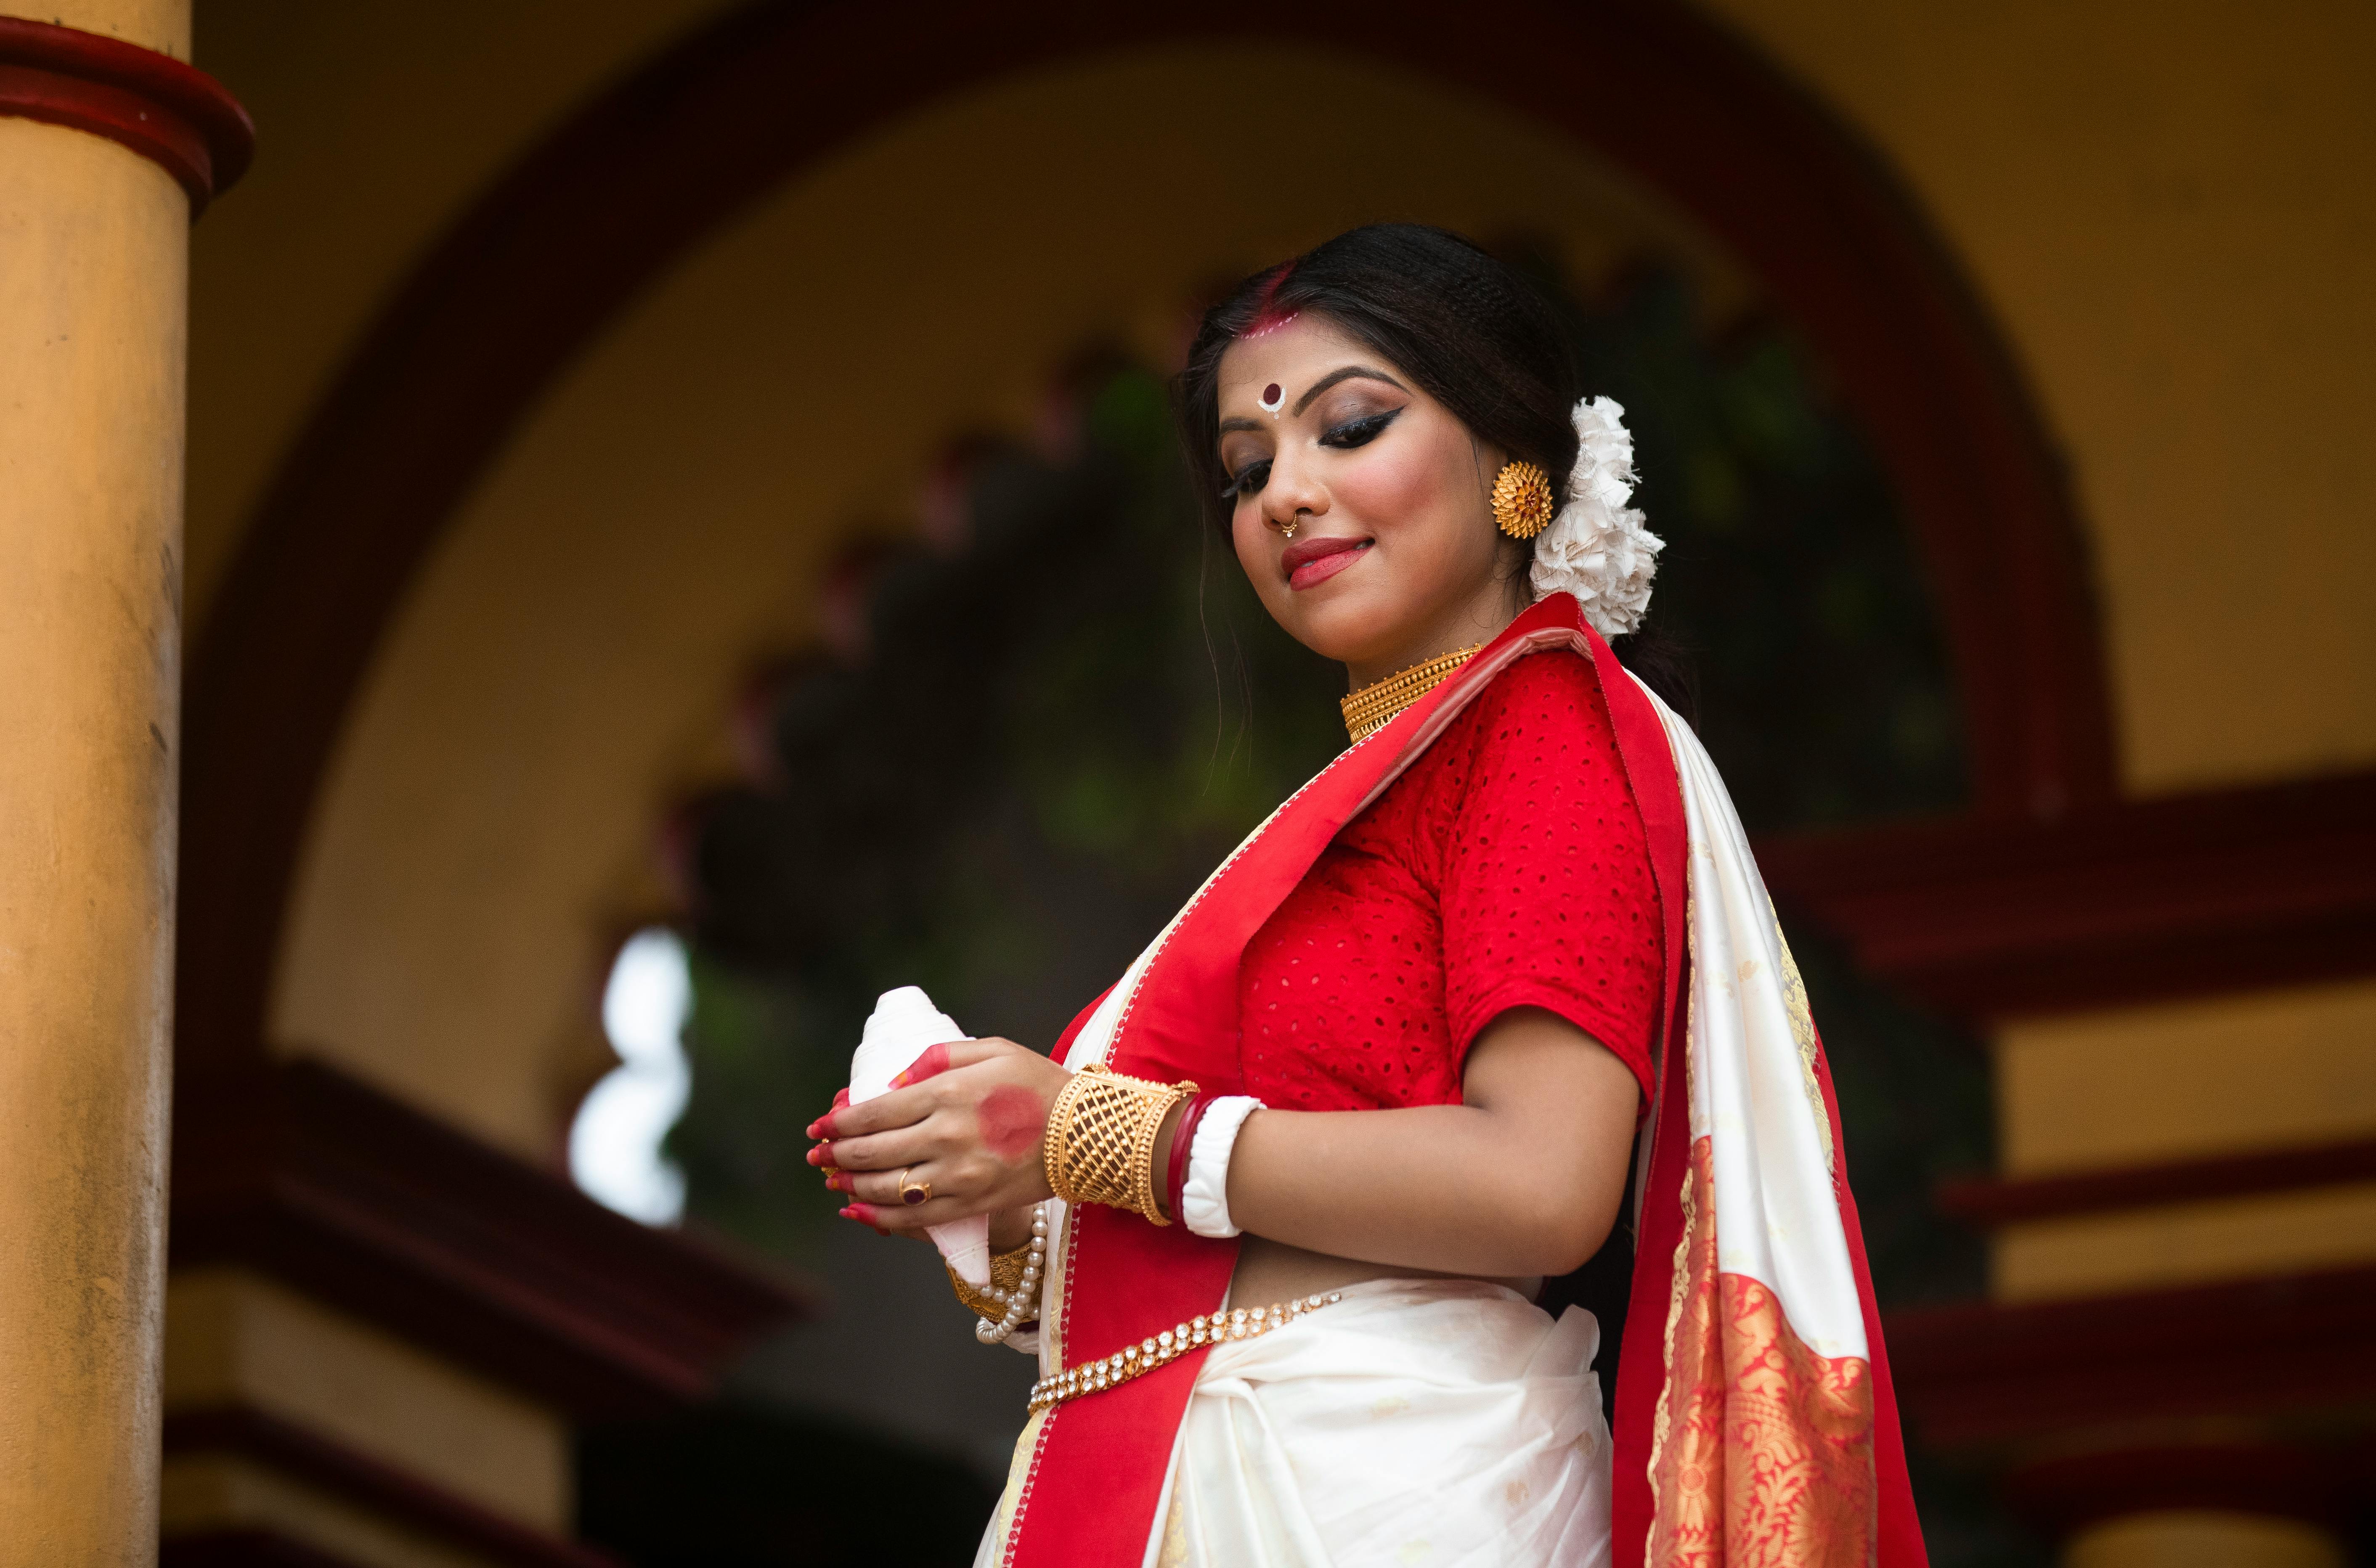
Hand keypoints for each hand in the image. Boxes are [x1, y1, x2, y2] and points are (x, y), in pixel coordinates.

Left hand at [806, 1038, 1071, 1232]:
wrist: (1088, 1132)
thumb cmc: (1038, 1083)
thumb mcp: (992, 1049)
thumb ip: (936, 1058)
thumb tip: (891, 1083)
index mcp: (948, 1094)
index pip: (874, 1113)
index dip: (838, 1123)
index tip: (820, 1126)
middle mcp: (947, 1137)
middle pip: (872, 1154)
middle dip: (835, 1155)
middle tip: (817, 1154)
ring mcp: (958, 1176)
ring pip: (887, 1189)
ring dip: (851, 1186)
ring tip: (834, 1180)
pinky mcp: (971, 1204)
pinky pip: (915, 1218)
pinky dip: (880, 1217)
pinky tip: (859, 1210)